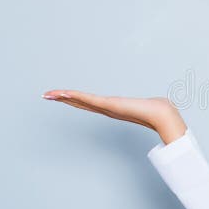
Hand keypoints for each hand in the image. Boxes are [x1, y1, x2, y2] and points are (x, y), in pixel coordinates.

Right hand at [42, 89, 186, 143]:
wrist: (162, 115)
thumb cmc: (157, 110)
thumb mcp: (148, 105)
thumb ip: (148, 104)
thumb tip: (158, 102)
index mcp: (113, 108)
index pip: (89, 103)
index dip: (75, 100)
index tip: (62, 96)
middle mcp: (107, 109)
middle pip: (80, 103)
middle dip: (63, 99)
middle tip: (46, 95)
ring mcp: (107, 108)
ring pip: (81, 101)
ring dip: (64, 98)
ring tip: (49, 94)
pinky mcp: (110, 105)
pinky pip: (89, 100)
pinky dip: (75, 97)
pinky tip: (64, 94)